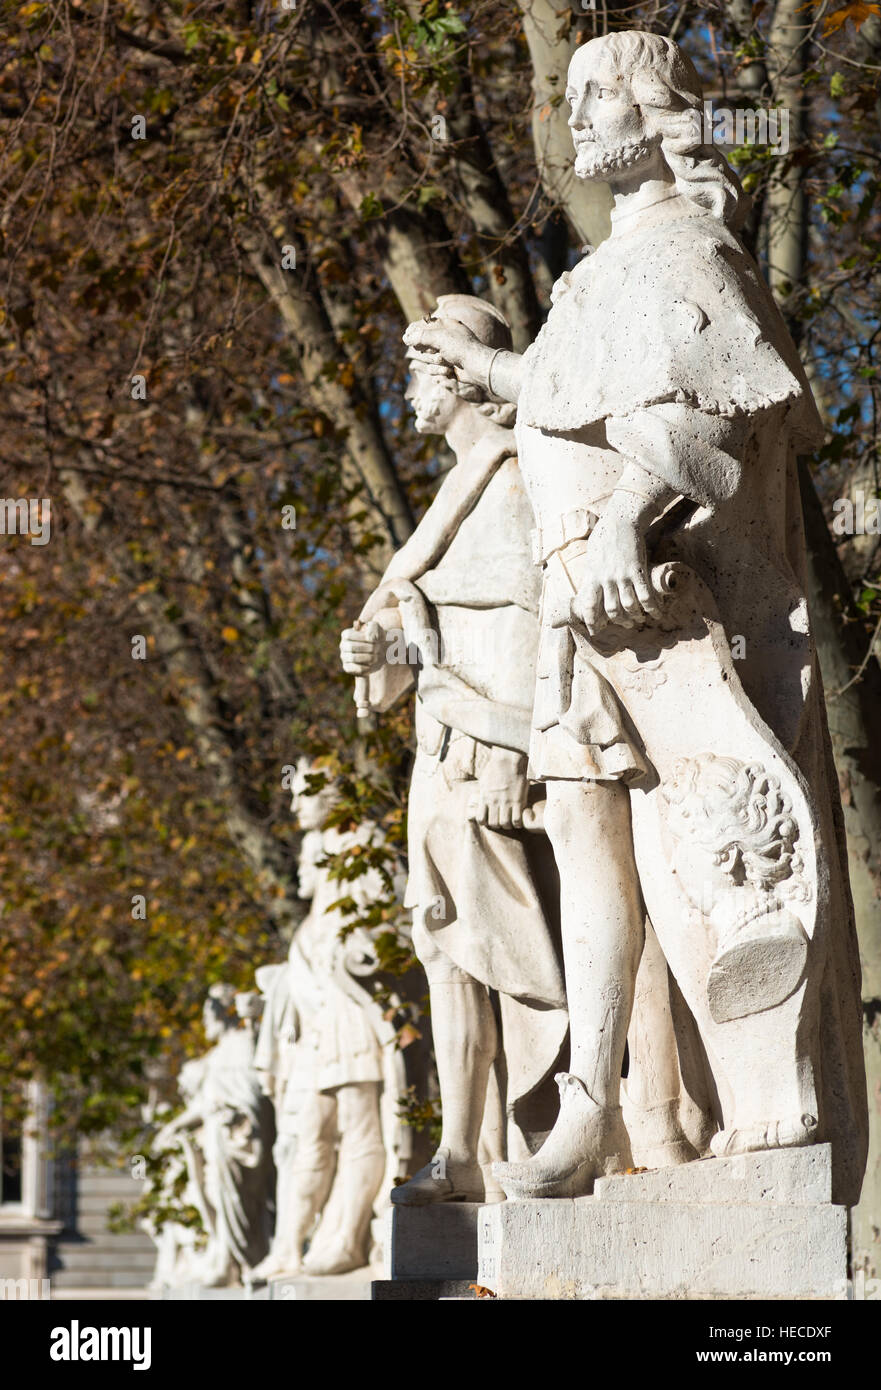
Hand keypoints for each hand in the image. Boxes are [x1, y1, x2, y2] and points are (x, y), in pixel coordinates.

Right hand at [340, 622, 383, 675]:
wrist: (379, 651)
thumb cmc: (376, 638)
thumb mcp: (377, 630)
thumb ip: (373, 628)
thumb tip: (369, 637)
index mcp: (346, 634)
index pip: (349, 635)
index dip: (362, 638)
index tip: (375, 640)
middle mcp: (343, 645)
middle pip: (351, 647)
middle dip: (367, 648)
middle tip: (378, 649)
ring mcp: (344, 657)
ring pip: (353, 658)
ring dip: (367, 657)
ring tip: (376, 657)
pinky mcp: (347, 667)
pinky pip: (354, 668)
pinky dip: (365, 667)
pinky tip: (371, 664)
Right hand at [402, 316, 482, 372]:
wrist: (478, 368)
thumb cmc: (461, 348)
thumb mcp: (440, 337)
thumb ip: (421, 336)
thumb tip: (406, 338)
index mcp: (447, 325)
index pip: (425, 325)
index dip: (415, 330)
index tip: (406, 336)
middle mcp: (447, 338)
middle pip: (424, 343)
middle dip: (427, 350)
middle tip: (434, 352)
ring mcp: (447, 353)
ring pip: (427, 359)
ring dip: (434, 363)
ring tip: (445, 363)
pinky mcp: (448, 367)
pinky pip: (434, 370)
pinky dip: (440, 372)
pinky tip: (449, 372)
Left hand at [468, 748, 528, 829]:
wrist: (508, 760)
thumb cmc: (495, 768)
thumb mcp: (484, 781)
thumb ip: (483, 793)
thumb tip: (481, 799)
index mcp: (485, 797)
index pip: (481, 819)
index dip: (486, 822)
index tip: (490, 819)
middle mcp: (494, 802)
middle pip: (494, 824)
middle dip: (498, 825)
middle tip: (502, 820)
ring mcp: (507, 802)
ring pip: (505, 824)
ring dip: (508, 825)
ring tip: (511, 821)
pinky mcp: (519, 801)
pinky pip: (517, 820)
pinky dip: (518, 823)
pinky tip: (519, 819)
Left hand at [569, 498, 661, 637]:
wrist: (621, 520)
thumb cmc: (605, 537)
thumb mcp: (592, 557)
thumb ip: (592, 574)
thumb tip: (589, 588)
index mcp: (592, 576)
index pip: (589, 606)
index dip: (592, 622)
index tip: (596, 630)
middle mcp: (606, 578)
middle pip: (612, 610)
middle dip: (619, 621)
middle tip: (625, 623)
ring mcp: (622, 575)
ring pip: (629, 606)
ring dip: (635, 616)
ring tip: (639, 618)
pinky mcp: (638, 570)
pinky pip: (645, 595)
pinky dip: (652, 607)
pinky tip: (657, 612)